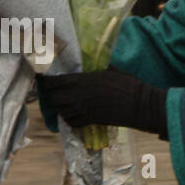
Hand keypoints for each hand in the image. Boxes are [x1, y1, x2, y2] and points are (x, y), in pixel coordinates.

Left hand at [37, 68, 166, 134]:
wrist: (139, 105)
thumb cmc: (127, 84)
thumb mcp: (110, 69)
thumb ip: (95, 68)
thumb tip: (90, 63)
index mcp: (81, 81)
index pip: (53, 82)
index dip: (46, 80)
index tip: (44, 77)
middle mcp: (78, 96)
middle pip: (54, 97)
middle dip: (52, 93)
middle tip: (56, 90)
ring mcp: (82, 111)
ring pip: (61, 110)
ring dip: (61, 106)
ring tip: (66, 101)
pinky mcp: (89, 121)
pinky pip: (70, 122)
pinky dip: (69, 118)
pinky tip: (74, 113)